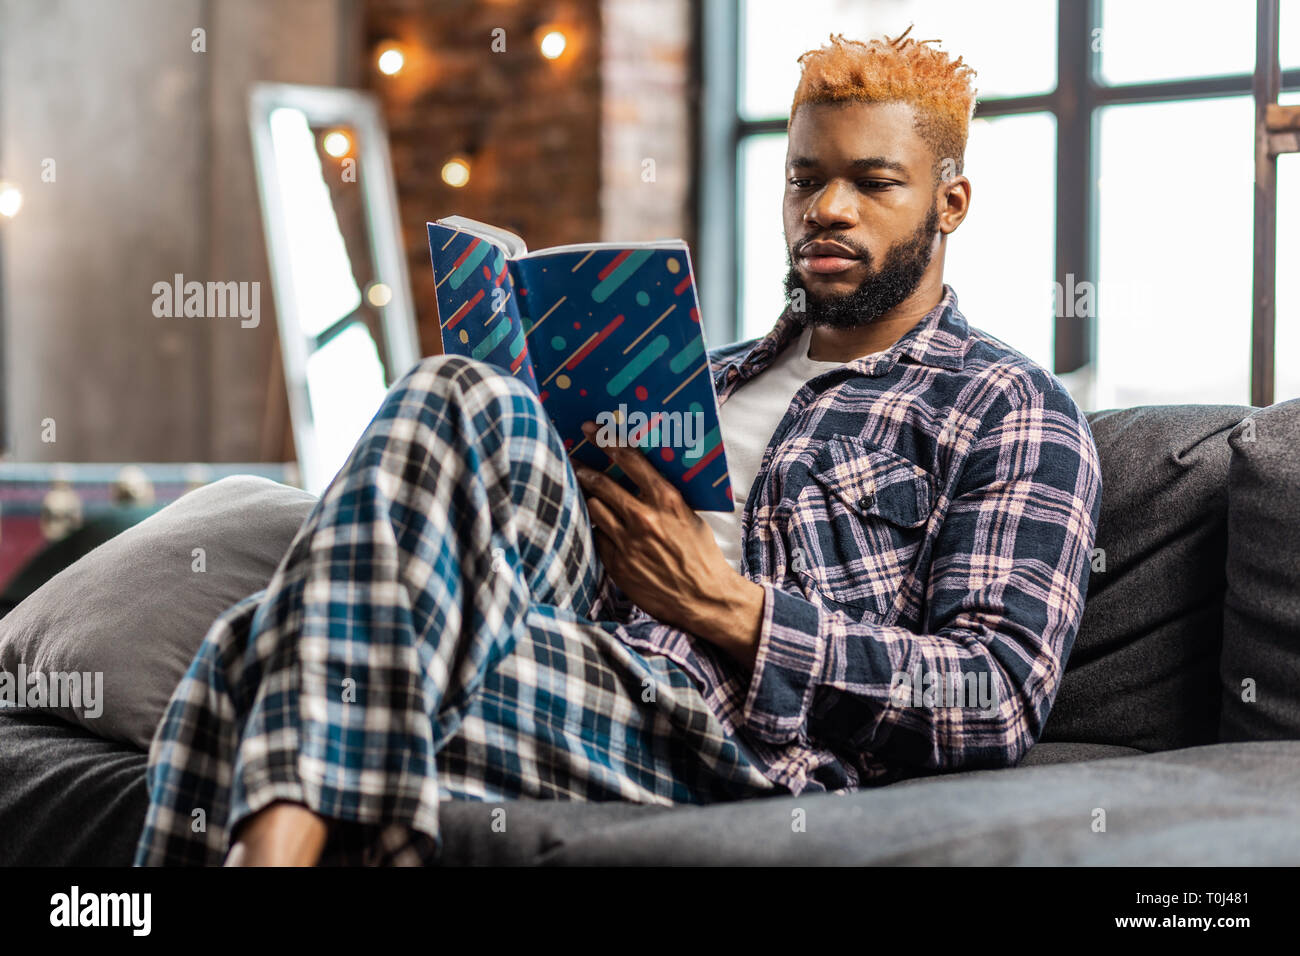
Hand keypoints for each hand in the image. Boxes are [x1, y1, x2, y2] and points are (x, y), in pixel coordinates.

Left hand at [574, 421, 764, 669]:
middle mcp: (644, 517)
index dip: (607, 440)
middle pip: (602, 482)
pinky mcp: (617, 563)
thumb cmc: (700, 555)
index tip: (591, 429)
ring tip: (585, 491)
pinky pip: (598, 536)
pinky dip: (599, 528)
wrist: (703, 599)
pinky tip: (601, 526)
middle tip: (572, 457)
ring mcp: (627, 542)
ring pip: (594, 507)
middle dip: (584, 466)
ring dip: (589, 498)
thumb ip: (664, 496)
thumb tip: (642, 475)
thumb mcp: (690, 516)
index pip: (630, 459)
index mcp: (667, 500)